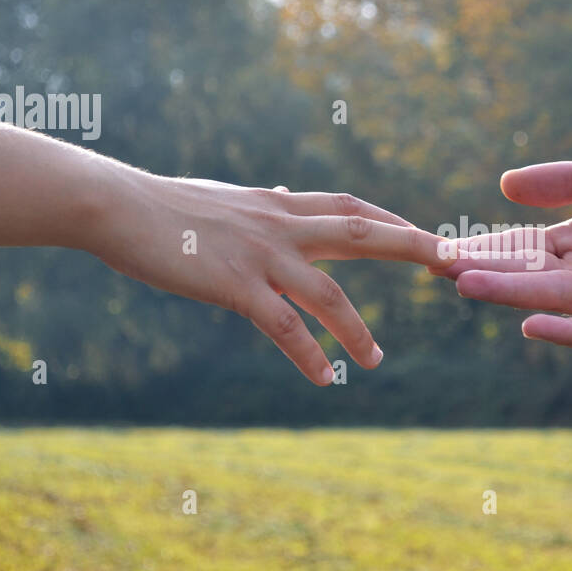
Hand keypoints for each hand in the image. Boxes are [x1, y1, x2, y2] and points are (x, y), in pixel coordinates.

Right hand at [91, 171, 448, 383]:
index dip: (396, 221)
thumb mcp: (226, 199)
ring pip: (329, 292)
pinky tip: (323, 378)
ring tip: (377, 362)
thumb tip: (281, 192)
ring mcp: (260, 255)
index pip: (353, 207)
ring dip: (359, 330)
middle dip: (415, 248)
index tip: (432, 237)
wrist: (114, 207)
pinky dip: (308, 353)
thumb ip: (261, 203)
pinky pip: (283, 326)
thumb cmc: (165, 206)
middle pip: (364, 232)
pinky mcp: (233, 285)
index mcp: (280, 204)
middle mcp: (281, 224)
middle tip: (457, 267)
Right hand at [434, 148, 571, 349]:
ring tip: (468, 285)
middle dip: (486, 272)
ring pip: (555, 299)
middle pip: (529, 275)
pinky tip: (532, 325)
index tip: (440, 246)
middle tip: (438, 268)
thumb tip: (504, 186)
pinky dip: (567, 331)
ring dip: (512, 295)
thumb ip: (569, 180)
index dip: (485, 247)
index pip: (523, 246)